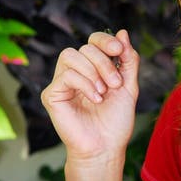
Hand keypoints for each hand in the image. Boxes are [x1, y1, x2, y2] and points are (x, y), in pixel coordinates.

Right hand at [41, 29, 139, 160]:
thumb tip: (122, 32)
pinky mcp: (51, 94)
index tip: (119, 50)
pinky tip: (95, 99)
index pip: (92, 42)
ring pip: (71, 55)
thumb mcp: (129, 87)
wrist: (106, 148)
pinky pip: (66, 75)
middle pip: (85, 48)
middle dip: (104, 63)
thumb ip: (128, 61)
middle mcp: (75, 73)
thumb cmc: (116, 122)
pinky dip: (84, 83)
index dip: (105, 41)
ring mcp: (61, 83)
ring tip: (104, 92)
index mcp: (92, 70)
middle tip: (115, 84)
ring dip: (93, 71)